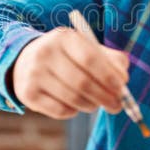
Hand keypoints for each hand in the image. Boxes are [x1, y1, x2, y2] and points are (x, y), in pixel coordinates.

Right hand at [11, 27, 126, 119]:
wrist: (26, 62)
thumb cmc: (67, 57)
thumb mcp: (86, 48)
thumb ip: (110, 60)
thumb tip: (123, 79)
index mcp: (63, 37)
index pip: (90, 59)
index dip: (109, 76)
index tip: (122, 88)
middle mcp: (45, 53)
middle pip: (82, 82)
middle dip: (105, 97)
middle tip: (117, 106)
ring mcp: (34, 74)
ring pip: (73, 99)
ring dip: (91, 105)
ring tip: (96, 104)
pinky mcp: (28, 94)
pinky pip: (60, 111)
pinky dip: (74, 112)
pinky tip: (76, 105)